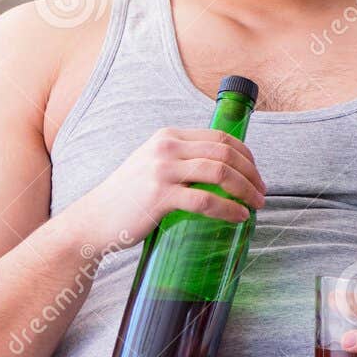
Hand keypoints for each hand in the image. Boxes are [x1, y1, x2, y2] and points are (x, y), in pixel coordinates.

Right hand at [60, 127, 265, 257]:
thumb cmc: (126, 199)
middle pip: (224, 152)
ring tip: (256, 205)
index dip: (246, 154)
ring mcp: (162, 170)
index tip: (256, 173)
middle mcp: (165, 147)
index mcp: (167, 136)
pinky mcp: (160, 196)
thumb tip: (218, 174)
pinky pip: (206, 200)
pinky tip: (239, 217)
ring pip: (219, 172)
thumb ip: (178, 163)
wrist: (94, 220)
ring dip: (245, 189)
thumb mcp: (151, 166)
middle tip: (261, 193)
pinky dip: (229, 209)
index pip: (219, 137)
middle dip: (251, 173)